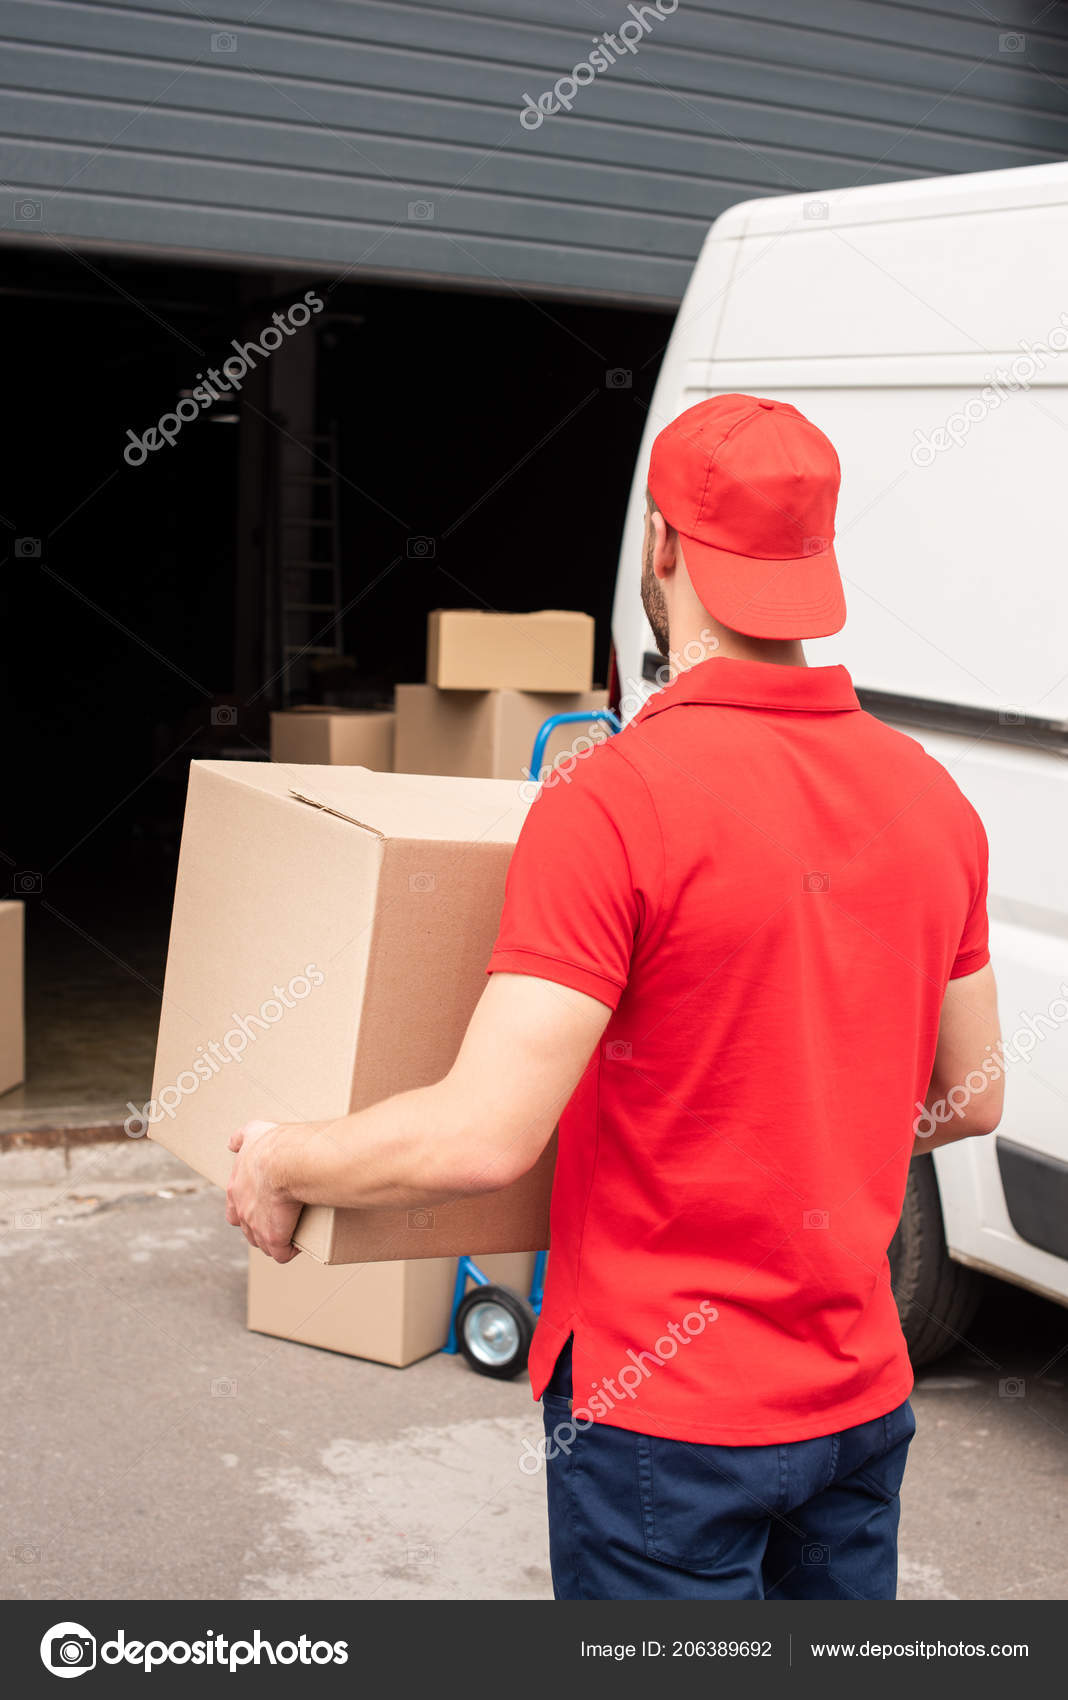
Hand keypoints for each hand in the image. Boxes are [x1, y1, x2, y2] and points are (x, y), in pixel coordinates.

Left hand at [226, 1120, 301, 1262]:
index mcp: (236, 1189)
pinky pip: (281, 1253)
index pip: (234, 1209)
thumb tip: (232, 1144)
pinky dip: (290, 1251)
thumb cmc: (275, 1145)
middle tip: (281, 1220)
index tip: (265, 1205)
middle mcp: (241, 1210)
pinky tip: (300, 1243)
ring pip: (263, 1243)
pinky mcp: (273, 1237)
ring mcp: (255, 1226)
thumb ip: (242, 1137)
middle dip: (262, 1228)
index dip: (249, 1210)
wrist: (286, 1161)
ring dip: (276, 1241)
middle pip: (248, 1229)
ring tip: (292, 1233)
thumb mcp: (254, 1133)